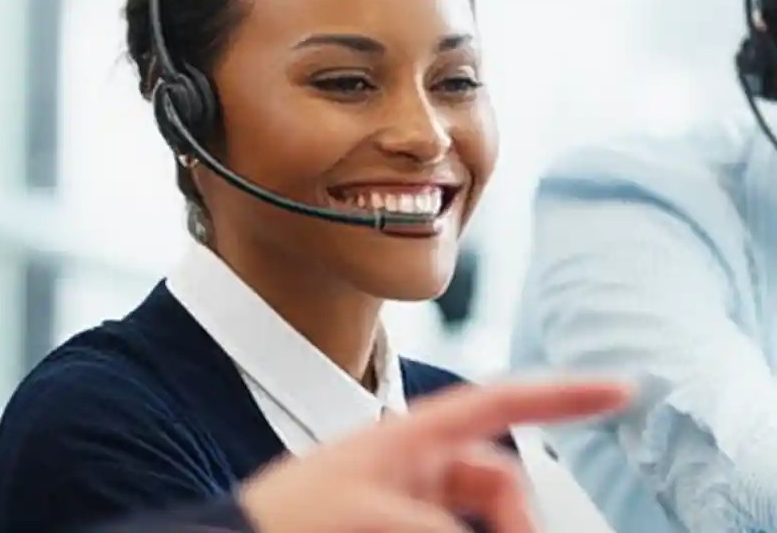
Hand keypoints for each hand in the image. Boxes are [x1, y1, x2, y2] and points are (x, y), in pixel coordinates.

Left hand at [238, 380, 629, 532]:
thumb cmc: (283, 514)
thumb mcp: (367, 511)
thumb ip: (438, 520)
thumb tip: (504, 528)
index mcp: (410, 435)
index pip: (498, 402)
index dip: (563, 393)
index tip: (623, 388)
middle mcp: (417, 463)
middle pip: (502, 483)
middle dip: (519, 516)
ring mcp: (411, 499)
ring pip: (486, 512)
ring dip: (499, 526)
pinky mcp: (400, 525)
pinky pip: (457, 524)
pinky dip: (475, 529)